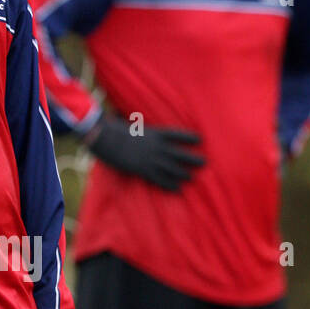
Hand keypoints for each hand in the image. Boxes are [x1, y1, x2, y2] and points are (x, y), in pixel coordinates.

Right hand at [84, 116, 204, 190]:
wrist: (105, 138)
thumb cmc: (113, 128)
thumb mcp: (129, 123)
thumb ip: (138, 126)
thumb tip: (137, 119)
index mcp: (154, 133)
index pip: (176, 135)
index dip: (188, 137)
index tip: (200, 139)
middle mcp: (156, 147)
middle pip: (179, 153)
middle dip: (192, 158)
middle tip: (204, 162)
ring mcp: (150, 159)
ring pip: (172, 168)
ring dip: (183, 173)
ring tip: (193, 178)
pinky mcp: (142, 170)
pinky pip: (159, 179)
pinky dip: (169, 185)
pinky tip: (177, 189)